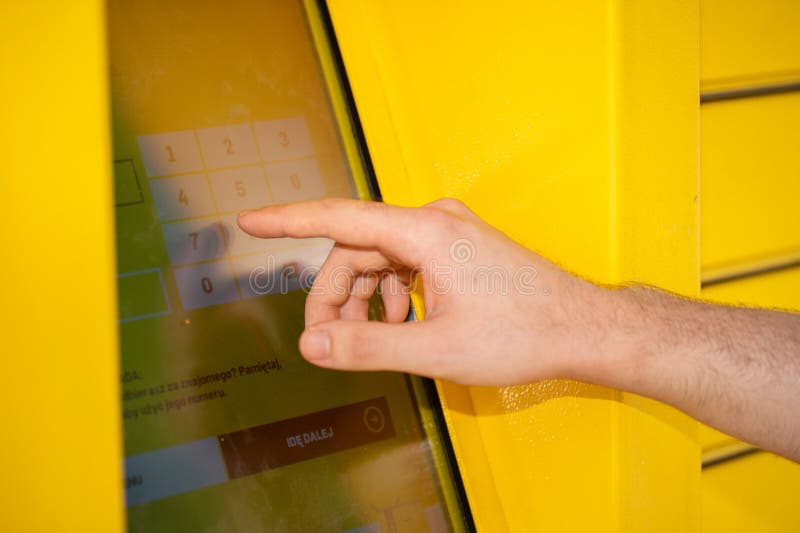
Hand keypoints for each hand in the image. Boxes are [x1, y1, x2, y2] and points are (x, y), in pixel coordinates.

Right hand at [238, 198, 611, 385]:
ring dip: (363, 298)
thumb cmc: (521, 336)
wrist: (583, 328)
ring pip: (380, 258)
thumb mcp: (436, 350)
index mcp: (425, 232)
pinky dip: (392, 294)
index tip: (247, 221)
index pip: (339, 218)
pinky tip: (401, 327)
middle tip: (326, 343)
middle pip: (357, 249)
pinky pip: (406, 263)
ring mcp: (449, 231)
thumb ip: (368, 347)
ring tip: (369, 341)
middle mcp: (434, 220)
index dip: (287, 220)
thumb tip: (312, 344)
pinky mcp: (459, 247)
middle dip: (334, 295)